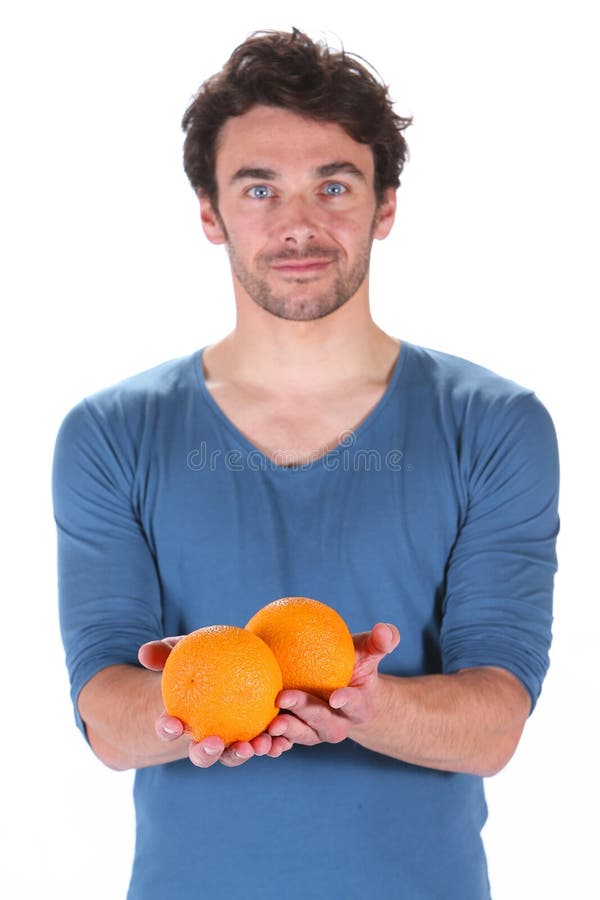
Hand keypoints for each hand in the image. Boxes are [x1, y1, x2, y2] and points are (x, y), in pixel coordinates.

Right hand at [138, 637, 291, 767]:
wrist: (225, 671)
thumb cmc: (196, 661)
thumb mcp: (179, 653)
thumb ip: (162, 653)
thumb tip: (144, 652)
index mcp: (181, 723)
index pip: (169, 729)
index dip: (166, 729)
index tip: (171, 722)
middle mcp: (204, 739)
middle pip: (202, 754)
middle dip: (205, 754)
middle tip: (213, 743)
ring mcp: (230, 742)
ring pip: (234, 754)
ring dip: (243, 753)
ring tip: (257, 744)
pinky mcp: (255, 738)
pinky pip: (263, 744)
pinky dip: (272, 746)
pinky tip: (282, 740)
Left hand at [267, 622, 399, 746]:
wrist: (346, 693)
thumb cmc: (357, 665)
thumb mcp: (369, 652)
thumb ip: (380, 642)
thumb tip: (385, 631)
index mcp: (359, 706)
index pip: (356, 704)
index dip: (348, 702)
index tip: (336, 696)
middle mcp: (338, 724)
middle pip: (323, 723)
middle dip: (305, 713)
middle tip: (283, 698)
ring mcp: (316, 732)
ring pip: (301, 735)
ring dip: (284, 732)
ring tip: (268, 725)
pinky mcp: (296, 734)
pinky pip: (283, 741)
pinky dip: (269, 741)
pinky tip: (252, 738)